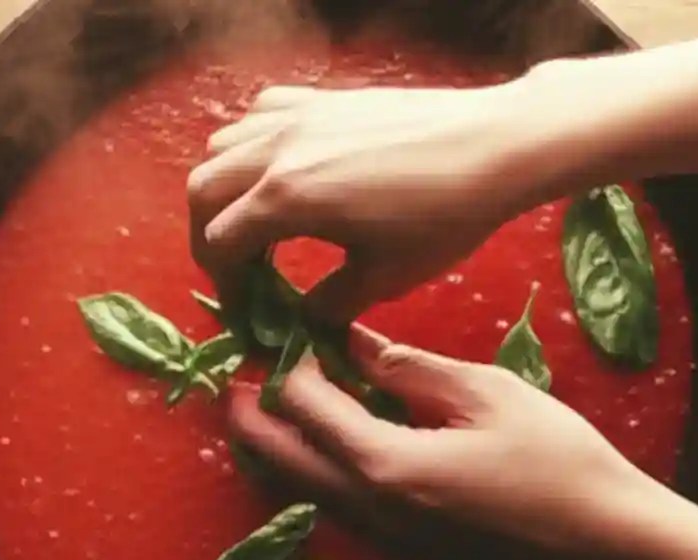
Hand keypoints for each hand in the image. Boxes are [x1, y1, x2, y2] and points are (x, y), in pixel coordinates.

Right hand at [187, 79, 552, 323]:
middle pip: (203, 191)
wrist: (495, 146)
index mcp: (285, 197)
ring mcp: (298, 115)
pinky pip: (260, 114)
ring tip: (254, 222)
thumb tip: (305, 322)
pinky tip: (280, 168)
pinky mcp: (323, 98)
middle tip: (238, 271)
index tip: (244, 310)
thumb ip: (330, 304)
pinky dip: (252, 145)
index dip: (223, 286)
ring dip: (224, 189)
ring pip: (223, 147)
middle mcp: (277, 149)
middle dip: (208, 237)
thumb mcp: (384, 276)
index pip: (219, 244)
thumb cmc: (444, 215)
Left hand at [226, 327, 677, 559]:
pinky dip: (312, 472)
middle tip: (235, 378)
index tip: (287, 333)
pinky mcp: (403, 548)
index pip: (307, 409)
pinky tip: (327, 446)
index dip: (290, 367)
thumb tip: (354, 344)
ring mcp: (384, 538)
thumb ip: (411, 367)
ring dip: (276, 448)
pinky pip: (333, 506)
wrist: (603, 541)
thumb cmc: (555, 459)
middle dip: (251, 417)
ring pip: (301, 490)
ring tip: (264, 409)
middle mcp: (369, 510)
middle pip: (281, 460)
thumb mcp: (485, 393)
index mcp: (384, 465)